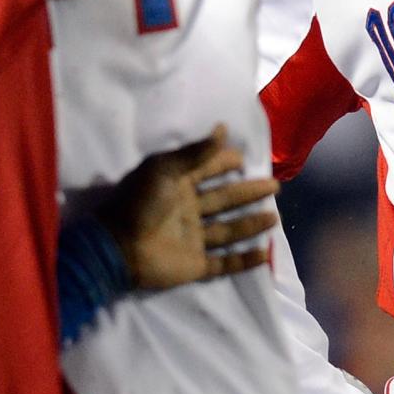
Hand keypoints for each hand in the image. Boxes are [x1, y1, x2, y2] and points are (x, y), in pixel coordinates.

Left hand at [105, 126, 278, 290]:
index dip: (226, 163)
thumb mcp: (164, 169)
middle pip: (224, 199)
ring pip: (228, 230)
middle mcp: (188, 210)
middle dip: (248, 192)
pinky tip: (264, 254)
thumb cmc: (140, 203)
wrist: (119, 248)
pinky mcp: (195, 265)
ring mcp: (192, 239)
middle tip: (274, 186)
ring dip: (251, 224)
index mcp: (178, 186)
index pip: (208, 171)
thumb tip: (223, 127)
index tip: (246, 159)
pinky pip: (224, 263)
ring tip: (274, 217)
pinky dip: (244, 260)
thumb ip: (195, 152)